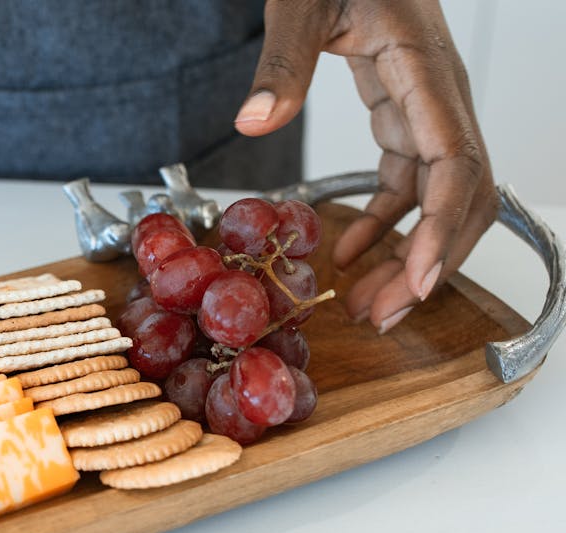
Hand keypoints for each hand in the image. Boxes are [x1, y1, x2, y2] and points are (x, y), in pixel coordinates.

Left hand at [234, 0, 496, 333]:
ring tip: (370, 307)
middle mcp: (438, 92)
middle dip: (430, 260)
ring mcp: (426, 104)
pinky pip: (405, 180)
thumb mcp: (301, 2)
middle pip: (461, 193)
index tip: (416, 280)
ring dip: (408, 254)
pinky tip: (346, 256)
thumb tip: (255, 121)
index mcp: (424, 66)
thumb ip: (282, 59)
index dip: (440, 226)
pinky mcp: (403, 111)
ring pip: (438, 195)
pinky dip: (382, 223)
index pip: (453, 161)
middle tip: (386, 316)